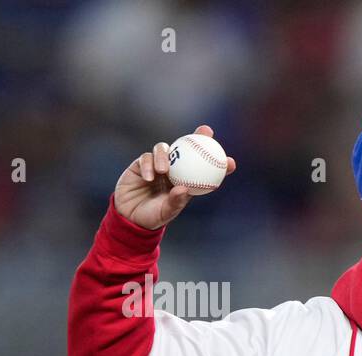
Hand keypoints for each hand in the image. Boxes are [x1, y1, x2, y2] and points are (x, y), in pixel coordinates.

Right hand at [113, 124, 235, 229]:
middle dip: (198, 137)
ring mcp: (157, 165)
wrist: (130, 217)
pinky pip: (145, 158)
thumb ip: (175, 201)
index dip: (217, 162)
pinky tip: (150, 177)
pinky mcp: (140, 164)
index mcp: (185, 181)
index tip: (231, 161)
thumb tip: (184, 188)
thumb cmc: (153, 216)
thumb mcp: (166, 212)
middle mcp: (173, 170)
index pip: (203, 169)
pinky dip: (149, 165)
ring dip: (165, 157)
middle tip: (206, 132)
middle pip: (186, 149)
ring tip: (164, 171)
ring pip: (164, 150)